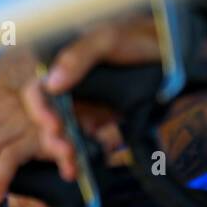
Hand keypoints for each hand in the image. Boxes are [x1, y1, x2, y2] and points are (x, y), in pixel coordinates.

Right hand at [21, 15, 161, 180]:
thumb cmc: (134, 37)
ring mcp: (84, 105)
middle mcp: (68, 88)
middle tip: (67, 153)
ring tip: (73, 168)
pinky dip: (82, 157)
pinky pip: (85, 141)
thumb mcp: (106, 40)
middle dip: (53, 139)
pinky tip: (85, 168)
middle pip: (48, 118)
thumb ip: (79, 57)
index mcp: (62, 66)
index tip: (54, 126)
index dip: (39, 110)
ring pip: (64, 134)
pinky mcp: (100, 120)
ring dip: (65, 153)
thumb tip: (53, 82)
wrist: (168, 50)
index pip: (38, 91)